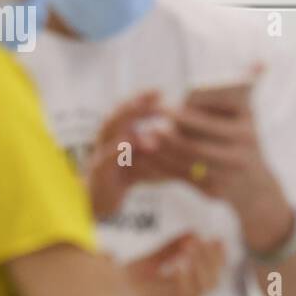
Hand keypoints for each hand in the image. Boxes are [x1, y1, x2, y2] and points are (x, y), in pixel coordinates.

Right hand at [87, 90, 165, 218]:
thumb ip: (168, 151)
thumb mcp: (152, 161)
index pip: (128, 111)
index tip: (159, 91)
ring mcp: (100, 156)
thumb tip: (197, 143)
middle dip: (135, 105)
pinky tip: (128, 144)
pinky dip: (116, 151)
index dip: (141, 100)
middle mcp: (107, 141)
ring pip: (110, 135)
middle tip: (155, 98)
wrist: (100, 205)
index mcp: (119, 133)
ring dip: (128, 123)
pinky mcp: (98, 175)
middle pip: (117, 117)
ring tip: (147, 118)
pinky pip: (104, 160)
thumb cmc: (128, 178)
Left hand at [124, 232, 225, 295]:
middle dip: (213, 260)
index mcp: (182, 290)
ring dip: (201, 266)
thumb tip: (192, 232)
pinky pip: (184, 295)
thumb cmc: (124, 285)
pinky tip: (179, 264)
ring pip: (203, 288)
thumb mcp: (150, 262)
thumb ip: (170, 249)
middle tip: (206, 240)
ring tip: (191, 247)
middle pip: (212, 283)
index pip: (211, 277)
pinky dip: (186, 278)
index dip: (218, 260)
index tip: (219, 240)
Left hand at [141, 90, 269, 207]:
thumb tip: (259, 63)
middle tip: (150, 123)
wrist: (256, 187)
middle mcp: (241, 152)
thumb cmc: (244, 139)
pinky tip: (150, 158)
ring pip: (188, 161)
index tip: (163, 106)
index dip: (186, 114)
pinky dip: (166, 167)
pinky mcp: (216, 191)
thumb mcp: (249, 114)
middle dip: (172, 133)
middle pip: (197, 143)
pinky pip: (185, 178)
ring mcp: (229, 174)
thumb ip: (248, 87)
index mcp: (246, 127)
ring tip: (145, 138)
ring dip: (164, 150)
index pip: (213, 118)